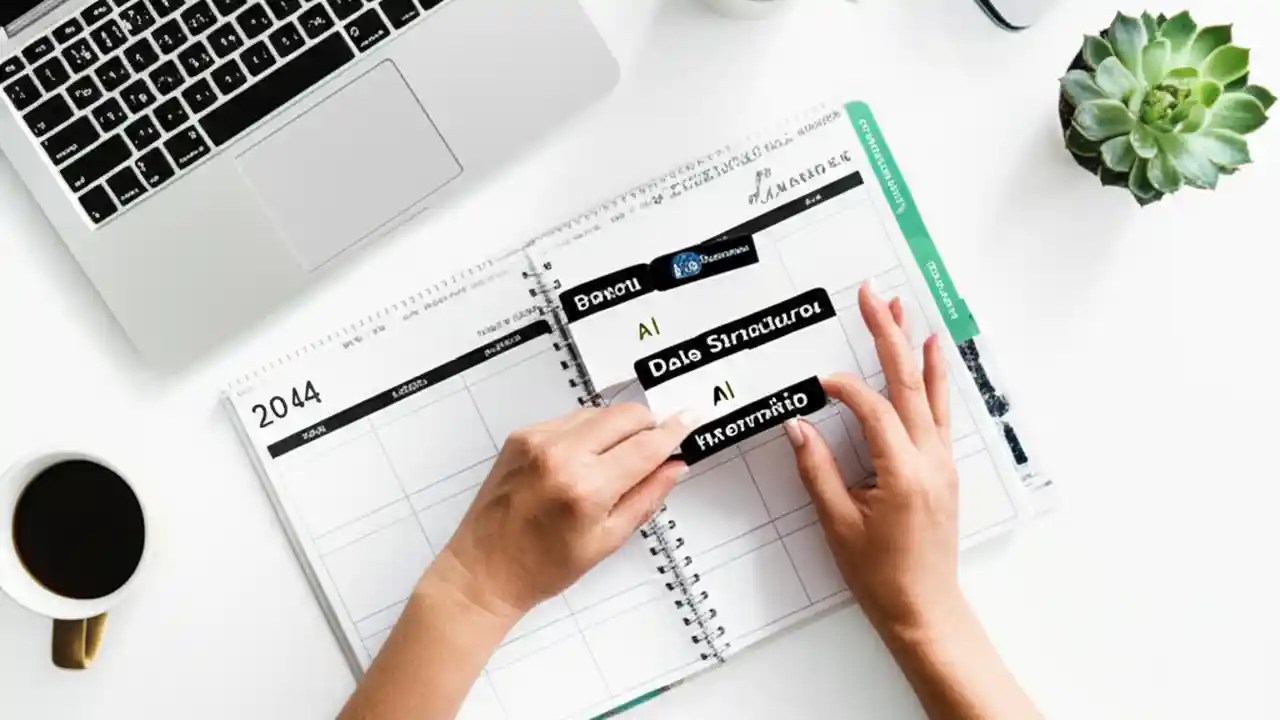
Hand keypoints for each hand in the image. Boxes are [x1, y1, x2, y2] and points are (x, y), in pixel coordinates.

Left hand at [426, 404, 696, 620]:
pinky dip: (587, 433)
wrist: (484, 569)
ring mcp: (538, 440)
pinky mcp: (522, 435)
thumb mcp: (607, 540)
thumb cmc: (541, 567)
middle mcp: (561, 455)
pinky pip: (571, 419)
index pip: (646, 445)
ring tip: (613, 464)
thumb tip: (674, 466)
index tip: (691, 419)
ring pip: (599, 413)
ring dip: (617, 429)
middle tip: (657, 445)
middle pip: (625, 416)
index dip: (674, 431)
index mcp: (586, 488)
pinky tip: (584, 461)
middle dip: (648, 425)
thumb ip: (646, 497)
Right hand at [785, 283, 962, 638]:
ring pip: (932, 394)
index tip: (821, 383)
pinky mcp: (944, 469)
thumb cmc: (881, 575)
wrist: (923, 608)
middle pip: (910, 385)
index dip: (847, 390)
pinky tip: (933, 357)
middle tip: (874, 297)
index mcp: (903, 474)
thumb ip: (816, 470)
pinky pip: (941, 413)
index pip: (875, 412)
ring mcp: (943, 463)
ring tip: (907, 312)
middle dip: (890, 336)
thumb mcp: (837, 524)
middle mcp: (931, 461)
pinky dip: (936, 380)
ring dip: (917, 350)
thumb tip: (798, 426)